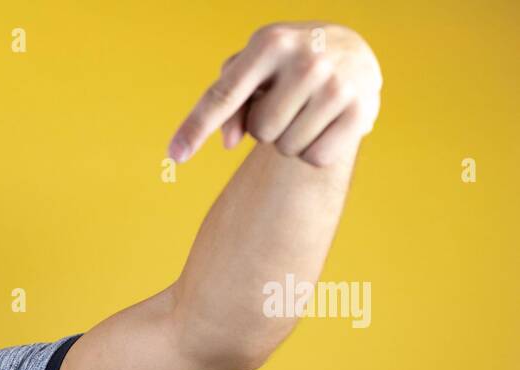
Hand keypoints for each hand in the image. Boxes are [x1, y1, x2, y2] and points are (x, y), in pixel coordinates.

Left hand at [168, 22, 381, 167]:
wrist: (351, 52)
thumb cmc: (283, 64)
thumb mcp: (251, 69)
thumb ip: (226, 101)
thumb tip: (227, 141)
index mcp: (270, 43)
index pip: (224, 95)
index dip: (196, 127)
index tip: (174, 156)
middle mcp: (307, 60)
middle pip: (259, 131)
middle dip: (266, 125)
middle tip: (286, 102)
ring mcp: (337, 85)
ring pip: (287, 147)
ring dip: (291, 138)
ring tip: (307, 109)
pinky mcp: (362, 110)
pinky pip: (315, 158)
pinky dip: (315, 150)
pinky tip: (327, 123)